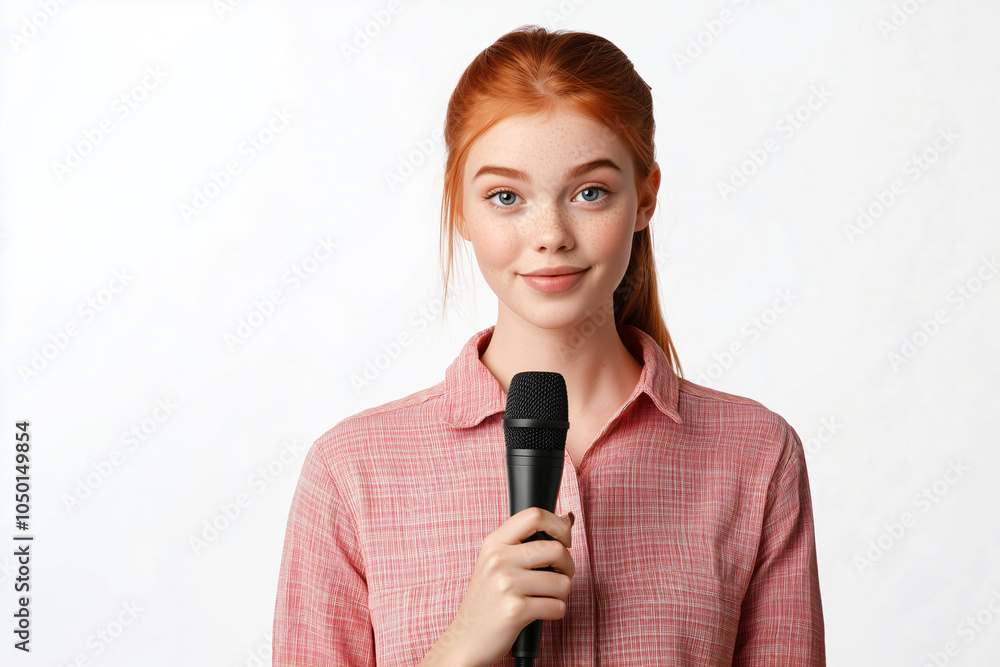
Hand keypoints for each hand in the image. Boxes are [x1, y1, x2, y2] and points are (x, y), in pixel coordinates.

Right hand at [420, 508, 574, 666]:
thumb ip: (524, 543)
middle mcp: (499, 559)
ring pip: (562, 582)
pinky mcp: (516, 609)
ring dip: (561, 594)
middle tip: (559, 576)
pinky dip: (555, 612)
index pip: (534, 515)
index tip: (565, 539)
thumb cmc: (487, 601)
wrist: (466, 639)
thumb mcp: (495, 562)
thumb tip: (568, 520)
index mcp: (494, 543)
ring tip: (545, 598)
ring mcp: (506, 584)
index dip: (559, 525)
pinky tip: (539, 613)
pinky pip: (558, 606)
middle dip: (567, 566)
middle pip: (556, 549)